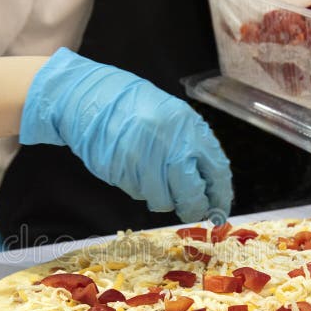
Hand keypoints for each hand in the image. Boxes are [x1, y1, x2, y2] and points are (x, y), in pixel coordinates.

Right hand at [19, 48, 232, 222]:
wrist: (90, 99)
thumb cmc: (135, 106)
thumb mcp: (173, 116)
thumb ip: (192, 147)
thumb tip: (210, 186)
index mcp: (188, 127)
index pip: (217, 171)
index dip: (220, 195)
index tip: (219, 209)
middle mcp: (169, 144)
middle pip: (192, 194)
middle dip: (195, 207)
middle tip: (193, 211)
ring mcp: (143, 160)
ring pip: (164, 201)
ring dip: (166, 200)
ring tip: (158, 183)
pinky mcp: (122, 173)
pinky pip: (141, 194)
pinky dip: (143, 190)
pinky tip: (137, 172)